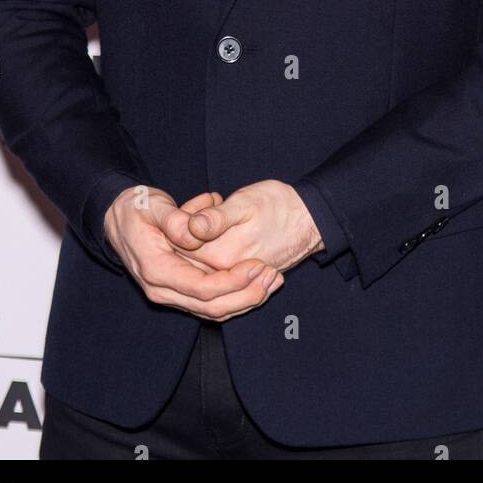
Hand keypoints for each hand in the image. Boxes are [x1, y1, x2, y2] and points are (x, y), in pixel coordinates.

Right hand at [104, 185, 283, 320]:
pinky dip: (236, 295)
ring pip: (213, 311)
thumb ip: (174, 219)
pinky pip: (211, 303)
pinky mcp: (179, 291)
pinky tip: (258, 281)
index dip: (233, 280)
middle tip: (273, 276)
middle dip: (246, 295)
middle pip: (211, 308)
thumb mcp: (153, 206)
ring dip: (246, 298)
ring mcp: (170, 294)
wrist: (118, 218)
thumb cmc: (137, 208)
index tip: (258, 266)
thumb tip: (194, 233)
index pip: (202, 288)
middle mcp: (162, 290)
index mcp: (157, 270)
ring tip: (273, 280)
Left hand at [167, 180, 322, 275]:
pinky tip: (210, 243)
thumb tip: (190, 227)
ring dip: (192, 250)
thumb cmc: (279, 205)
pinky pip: (212, 277)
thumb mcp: (246, 202)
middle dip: (180, 238)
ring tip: (204, 222)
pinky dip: (205, 260)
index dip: (173, 227)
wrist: (309, 222)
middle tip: (196, 211)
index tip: (186, 208)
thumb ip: (217, 217)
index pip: (178, 248)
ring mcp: (233, 280)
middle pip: (184, 263)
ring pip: (197, 271)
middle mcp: (225, 274)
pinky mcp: (241, 280)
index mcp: (221, 255)